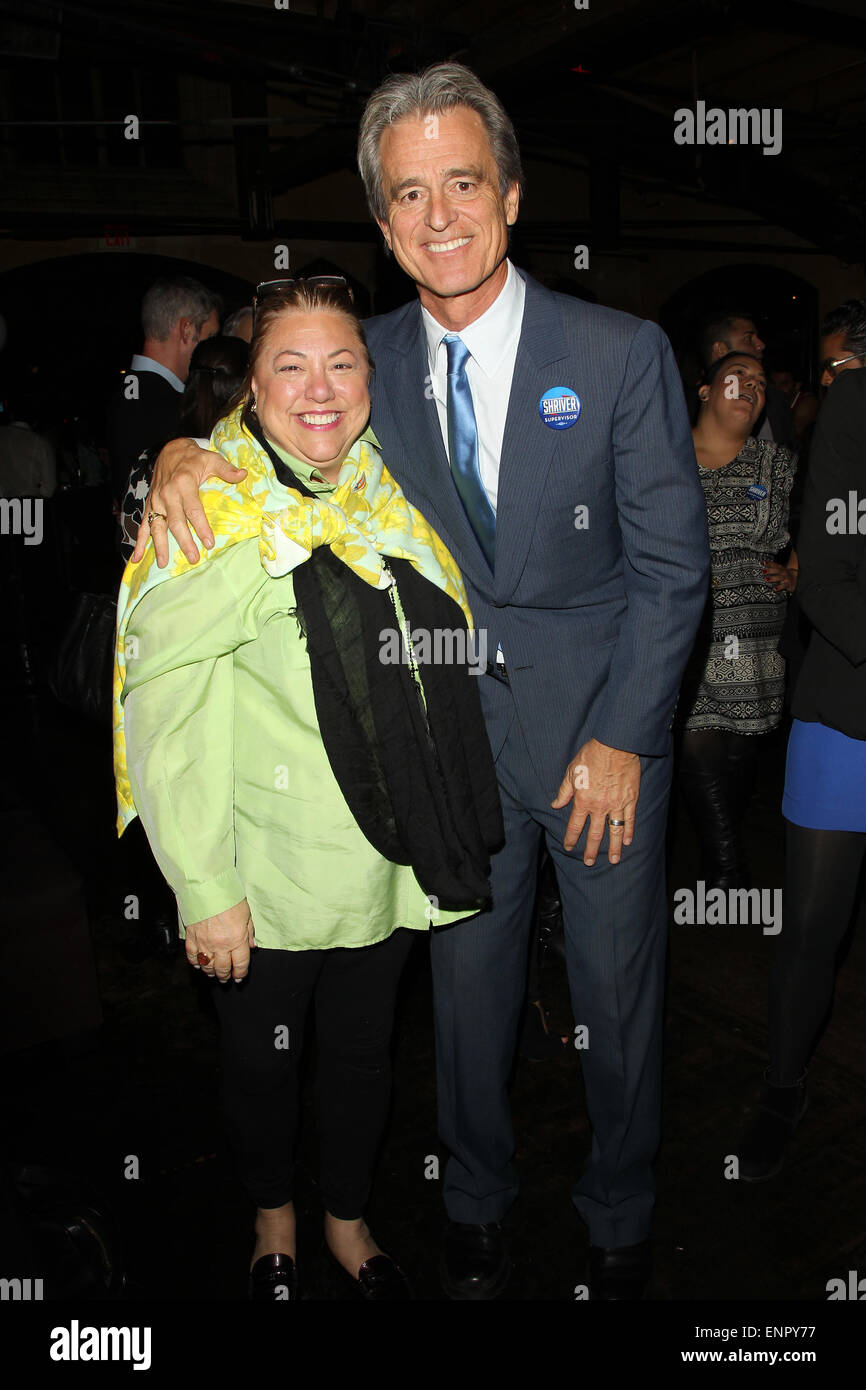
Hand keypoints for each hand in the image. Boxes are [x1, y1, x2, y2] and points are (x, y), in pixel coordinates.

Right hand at [131, 439, 246, 567]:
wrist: (169, 450)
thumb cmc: (193, 458)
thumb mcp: (211, 459)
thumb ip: (226, 469)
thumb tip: (243, 474)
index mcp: (184, 484)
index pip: (193, 509)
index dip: (201, 527)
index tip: (209, 543)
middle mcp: (167, 494)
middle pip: (175, 522)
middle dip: (184, 542)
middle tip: (193, 559)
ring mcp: (156, 501)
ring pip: (157, 526)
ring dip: (159, 545)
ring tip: (164, 563)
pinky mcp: (149, 505)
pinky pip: (143, 524)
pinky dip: (139, 541)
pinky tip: (136, 557)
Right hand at [185, 899, 255, 982]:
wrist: (207, 887)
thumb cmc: (228, 897)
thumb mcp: (246, 913)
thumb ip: (249, 932)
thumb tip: (252, 946)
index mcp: (237, 940)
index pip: (240, 964)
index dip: (240, 973)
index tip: (239, 977)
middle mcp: (220, 945)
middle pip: (222, 969)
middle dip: (225, 976)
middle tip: (226, 979)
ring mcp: (204, 943)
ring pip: (206, 966)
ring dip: (210, 972)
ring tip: (213, 974)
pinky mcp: (191, 937)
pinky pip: (191, 956)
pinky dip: (194, 963)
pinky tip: (198, 965)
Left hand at [551, 738, 640, 864]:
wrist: (615, 745)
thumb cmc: (591, 755)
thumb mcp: (571, 772)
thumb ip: (564, 791)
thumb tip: (555, 804)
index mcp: (583, 800)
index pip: (575, 825)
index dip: (572, 838)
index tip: (569, 847)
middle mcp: (599, 806)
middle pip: (595, 834)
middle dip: (591, 850)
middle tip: (589, 862)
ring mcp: (617, 804)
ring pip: (615, 831)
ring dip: (613, 847)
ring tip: (613, 860)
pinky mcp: (631, 799)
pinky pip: (629, 819)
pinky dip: (629, 831)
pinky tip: (628, 841)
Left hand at [762, 561, 796, 592]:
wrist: (798, 579)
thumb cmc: (787, 575)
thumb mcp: (781, 570)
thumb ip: (773, 567)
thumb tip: (765, 563)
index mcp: (782, 569)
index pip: (776, 565)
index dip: (770, 563)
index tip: (765, 563)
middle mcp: (784, 573)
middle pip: (777, 570)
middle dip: (770, 571)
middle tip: (763, 571)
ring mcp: (786, 578)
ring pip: (779, 578)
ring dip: (773, 578)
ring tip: (766, 579)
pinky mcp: (788, 585)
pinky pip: (784, 586)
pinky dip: (779, 587)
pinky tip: (775, 589)